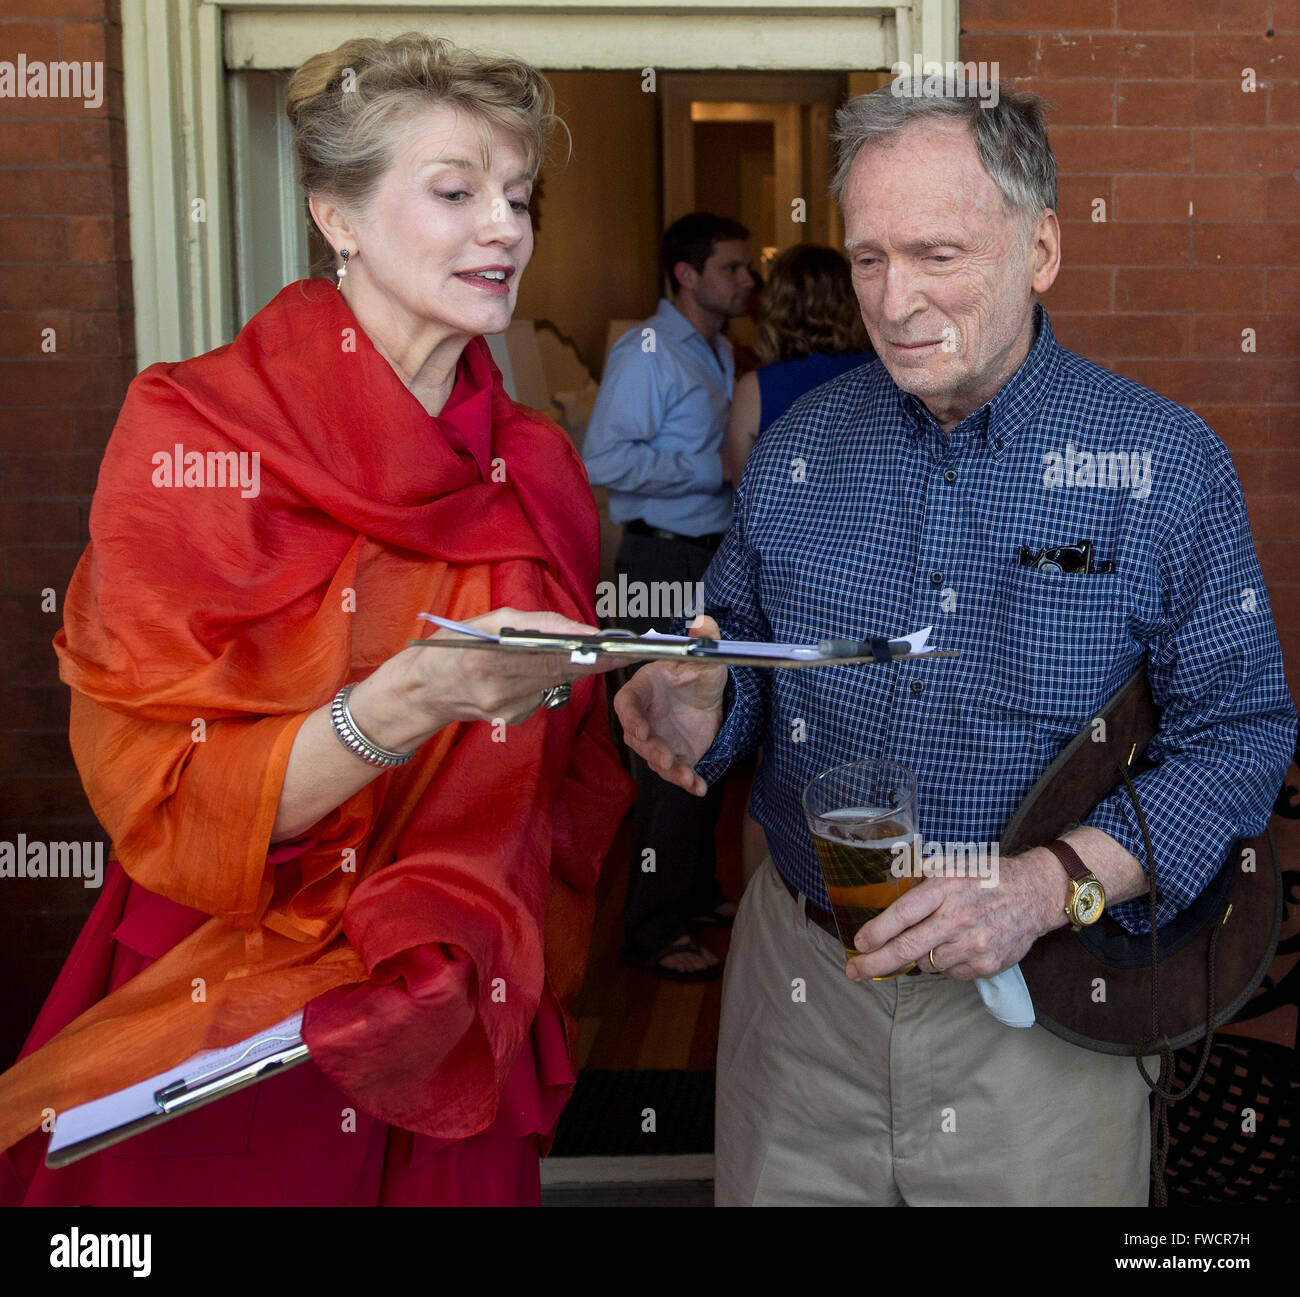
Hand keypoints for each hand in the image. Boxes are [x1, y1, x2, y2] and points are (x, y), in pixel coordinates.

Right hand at [355, 608, 622, 750]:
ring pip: (556, 683)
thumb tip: (574, 629)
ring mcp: (506, 707)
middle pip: (557, 670)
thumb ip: (527, 625)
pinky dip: (557, 679)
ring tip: (615, 656)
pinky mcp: (512, 718)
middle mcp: (498, 685)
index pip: (543, 649)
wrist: (421, 692)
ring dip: (585, 668)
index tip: (608, 640)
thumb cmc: (451, 647)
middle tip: (629, 651)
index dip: (578, 645)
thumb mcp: (482, 624)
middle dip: (596, 660)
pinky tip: (568, 669)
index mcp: (487, 655)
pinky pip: (544, 694)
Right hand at [614, 615, 727, 795]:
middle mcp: (644, 717)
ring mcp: (656, 738)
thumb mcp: (707, 659)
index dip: (630, 718)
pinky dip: (686, 781)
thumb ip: (705, 640)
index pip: (627, 703)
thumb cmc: (698, 675)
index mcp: (643, 689)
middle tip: (667, 759)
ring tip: (687, 777)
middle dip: (651, 750)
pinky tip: (699, 787)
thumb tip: (704, 620)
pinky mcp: (672, 755)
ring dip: (669, 770)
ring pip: (653, 758)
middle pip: (637, 737)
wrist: (709, 700)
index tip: (642, 730)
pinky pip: (673, 771)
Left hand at [844, 848, 1066, 981]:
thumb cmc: (988, 876)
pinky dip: (944, 963)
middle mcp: (959, 917)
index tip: (858, 944)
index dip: (875, 932)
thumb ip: (920, 879)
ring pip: (926, 963)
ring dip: (918, 956)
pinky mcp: (987, 964)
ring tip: (934, 937)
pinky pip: (949, 973)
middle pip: (906, 949)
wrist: (1035, 893)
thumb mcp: (952, 864)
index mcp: (946, 887)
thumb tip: (886, 894)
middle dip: (873, 964)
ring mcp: (974, 944)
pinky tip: (956, 945)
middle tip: (853, 971)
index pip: (902, 915)